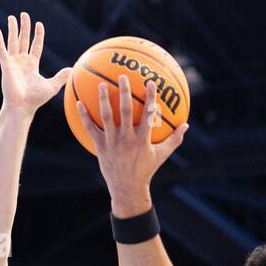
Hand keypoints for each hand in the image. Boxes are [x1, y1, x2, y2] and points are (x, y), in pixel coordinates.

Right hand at [0, 14, 69, 113]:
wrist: (22, 108)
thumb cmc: (34, 100)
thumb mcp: (51, 86)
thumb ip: (61, 77)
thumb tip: (72, 70)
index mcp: (32, 65)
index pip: (36, 46)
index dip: (37, 35)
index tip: (39, 25)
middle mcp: (22, 62)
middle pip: (23, 40)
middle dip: (24, 28)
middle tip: (25, 15)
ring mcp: (13, 63)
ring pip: (13, 41)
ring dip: (12, 29)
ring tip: (12, 17)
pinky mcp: (6, 65)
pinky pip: (1, 50)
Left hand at [77, 76, 187, 215]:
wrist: (128, 189)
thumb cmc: (146, 170)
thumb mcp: (161, 155)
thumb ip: (174, 140)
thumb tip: (186, 125)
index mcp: (143, 140)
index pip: (148, 115)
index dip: (150, 98)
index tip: (150, 82)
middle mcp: (127, 139)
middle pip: (126, 111)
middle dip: (124, 92)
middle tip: (122, 76)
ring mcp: (113, 143)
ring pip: (107, 117)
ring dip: (104, 100)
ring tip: (101, 85)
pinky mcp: (101, 147)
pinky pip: (91, 129)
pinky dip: (84, 116)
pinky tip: (79, 103)